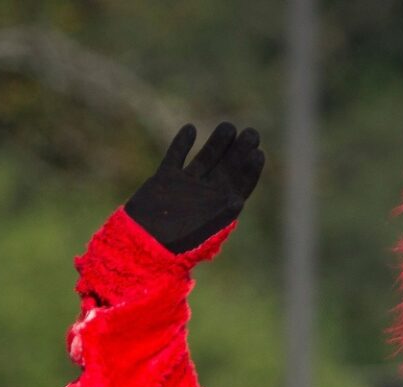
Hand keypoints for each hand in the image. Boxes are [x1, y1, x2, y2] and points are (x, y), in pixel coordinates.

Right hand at [125, 123, 264, 253]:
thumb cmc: (176, 241)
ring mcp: (186, 186)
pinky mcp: (165, 179)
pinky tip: (190, 129)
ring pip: (205, 159)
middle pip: (227, 168)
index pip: (241, 185)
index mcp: (219, 207)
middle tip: (252, 133)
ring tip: (228, 127)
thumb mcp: (204, 227)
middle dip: (240, 151)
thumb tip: (238, 200)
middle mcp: (205, 195)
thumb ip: (220, 212)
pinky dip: (181, 144)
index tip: (258, 154)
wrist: (144, 244)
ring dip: (217, 143)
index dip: (251, 170)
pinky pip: (175, 157)